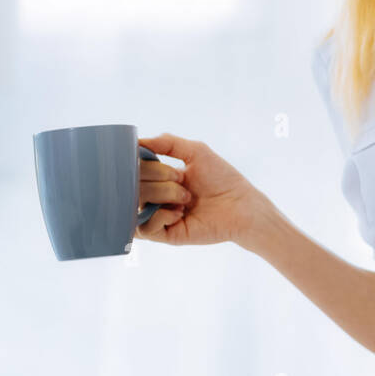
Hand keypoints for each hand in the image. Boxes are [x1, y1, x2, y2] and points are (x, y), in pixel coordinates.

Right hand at [136, 132, 267, 246]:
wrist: (241, 205)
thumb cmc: (222, 178)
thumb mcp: (196, 151)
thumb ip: (167, 143)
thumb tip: (137, 141)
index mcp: (160, 178)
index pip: (135, 168)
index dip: (146, 163)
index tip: (166, 163)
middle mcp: (156, 196)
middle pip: (134, 184)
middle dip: (159, 177)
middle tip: (182, 181)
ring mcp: (159, 215)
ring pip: (137, 204)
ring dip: (161, 195)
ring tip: (185, 198)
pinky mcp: (166, 234)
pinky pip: (144, 228)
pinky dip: (159, 216)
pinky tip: (179, 213)